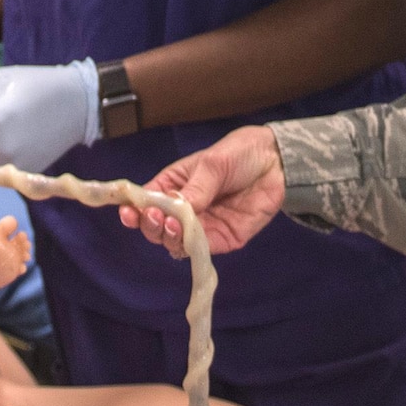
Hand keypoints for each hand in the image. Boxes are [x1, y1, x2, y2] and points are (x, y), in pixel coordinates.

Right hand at [120, 125, 285, 256]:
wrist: (276, 163)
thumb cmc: (239, 154)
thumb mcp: (212, 164)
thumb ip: (194, 189)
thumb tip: (171, 209)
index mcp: (173, 186)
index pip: (146, 201)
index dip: (134, 210)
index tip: (128, 212)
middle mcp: (183, 210)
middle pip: (156, 227)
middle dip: (150, 225)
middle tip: (155, 217)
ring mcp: (201, 227)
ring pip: (174, 242)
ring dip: (168, 237)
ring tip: (171, 225)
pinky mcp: (221, 240)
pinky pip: (200, 251)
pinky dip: (191, 248)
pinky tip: (188, 239)